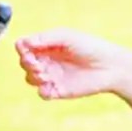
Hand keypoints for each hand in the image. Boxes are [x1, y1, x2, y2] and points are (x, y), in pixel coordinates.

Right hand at [15, 29, 131, 99]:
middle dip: (27, 63)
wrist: (109, 66)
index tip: (26, 50)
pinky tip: (49, 85)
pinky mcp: (59, 90)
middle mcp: (48, 60)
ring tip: (45, 74)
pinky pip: (43, 93)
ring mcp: (52, 76)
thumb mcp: (67, 36)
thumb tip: (24, 43)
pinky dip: (42, 90)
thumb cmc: (90, 47)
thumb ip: (46, 38)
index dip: (22, 49)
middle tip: (37, 64)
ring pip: (30, 78)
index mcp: (47, 45)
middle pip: (25, 63)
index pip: (25, 47)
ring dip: (33, 76)